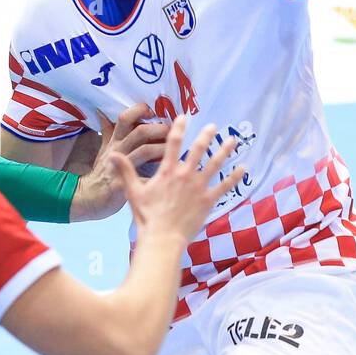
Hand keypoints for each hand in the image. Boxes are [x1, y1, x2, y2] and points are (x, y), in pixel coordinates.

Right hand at [69, 103, 173, 221]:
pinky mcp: (122, 185)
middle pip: (139, 132)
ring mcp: (119, 167)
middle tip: (173, 130)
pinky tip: (171, 176)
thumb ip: (108, 132)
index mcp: (115, 142)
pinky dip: (158, 176)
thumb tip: (103, 112)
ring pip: (144, 151)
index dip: (138, 111)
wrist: (89, 197)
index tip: (151, 110)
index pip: (124, 119)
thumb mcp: (104, 150)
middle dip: (159, 129)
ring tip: (178, 151)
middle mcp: (118, 150)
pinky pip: (144, 178)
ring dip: (162, 147)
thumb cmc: (101, 173)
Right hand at [109, 116, 243, 243]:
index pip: (173, 143)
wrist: (163, 237)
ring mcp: (199, 187)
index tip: (184, 116)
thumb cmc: (147, 216)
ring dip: (224, 150)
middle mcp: (184, 174)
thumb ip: (125, 171)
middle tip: (213, 126)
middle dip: (206, 135)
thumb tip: (112, 154)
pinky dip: (235, 176)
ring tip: (232, 140)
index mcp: (167, 171)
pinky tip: (243, 168)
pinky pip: (224, 186)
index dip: (178, 127)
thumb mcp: (133, 192)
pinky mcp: (208, 200)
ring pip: (215, 164)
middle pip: (198, 149)